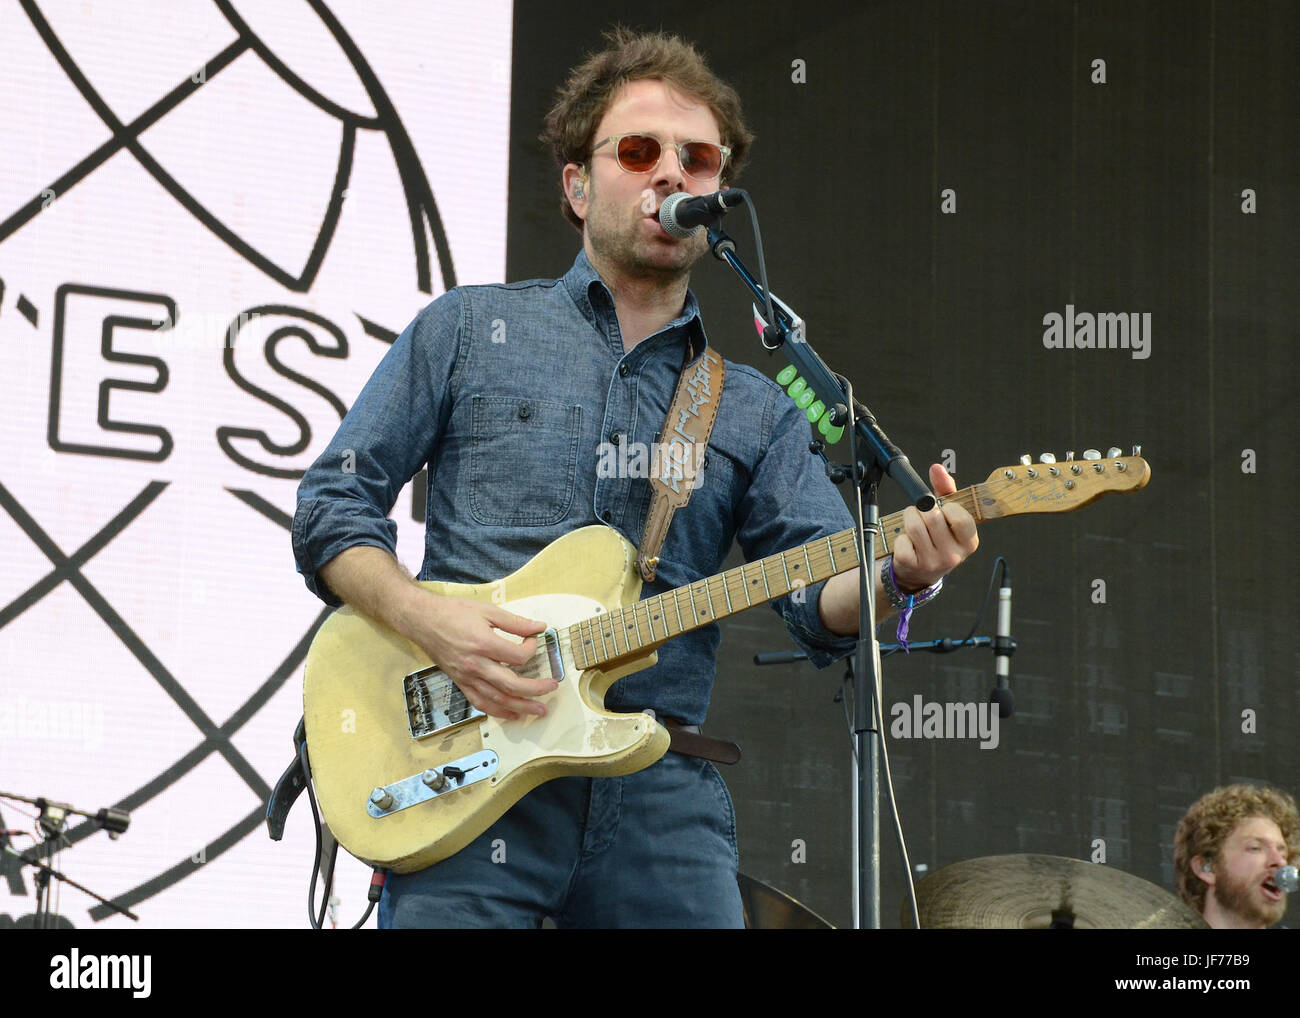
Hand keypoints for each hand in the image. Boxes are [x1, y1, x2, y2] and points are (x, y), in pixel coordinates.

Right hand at [406, 594, 553, 720]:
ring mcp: (467, 676)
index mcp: (483, 643)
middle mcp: (476, 664)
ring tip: (538, 710)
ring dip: (520, 707)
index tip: (533, 641)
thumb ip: (515, 622)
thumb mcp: (487, 611)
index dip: (531, 650)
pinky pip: (480, 702)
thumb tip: (538, 627)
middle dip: (535, 689)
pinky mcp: (461, 682)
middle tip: (551, 687)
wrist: (423, 621)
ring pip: (497, 698)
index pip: (517, 657)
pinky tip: (512, 714)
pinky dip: (498, 711)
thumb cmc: (452, 613)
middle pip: (511, 684)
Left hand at [890, 463, 978, 590]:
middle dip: (922, 509)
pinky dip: (901, 537)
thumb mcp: (948, 515)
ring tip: (913, 522)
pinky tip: (908, 542)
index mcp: (969, 542)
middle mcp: (953, 555)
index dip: (948, 508)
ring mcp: (932, 563)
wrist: (921, 571)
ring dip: (909, 517)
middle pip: (933, 518)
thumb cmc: (938, 537)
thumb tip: (937, 468)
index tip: (942, 509)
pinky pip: (902, 540)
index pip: (961, 519)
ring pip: (914, 526)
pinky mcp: (912, 565)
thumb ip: (946, 489)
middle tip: (922, 514)